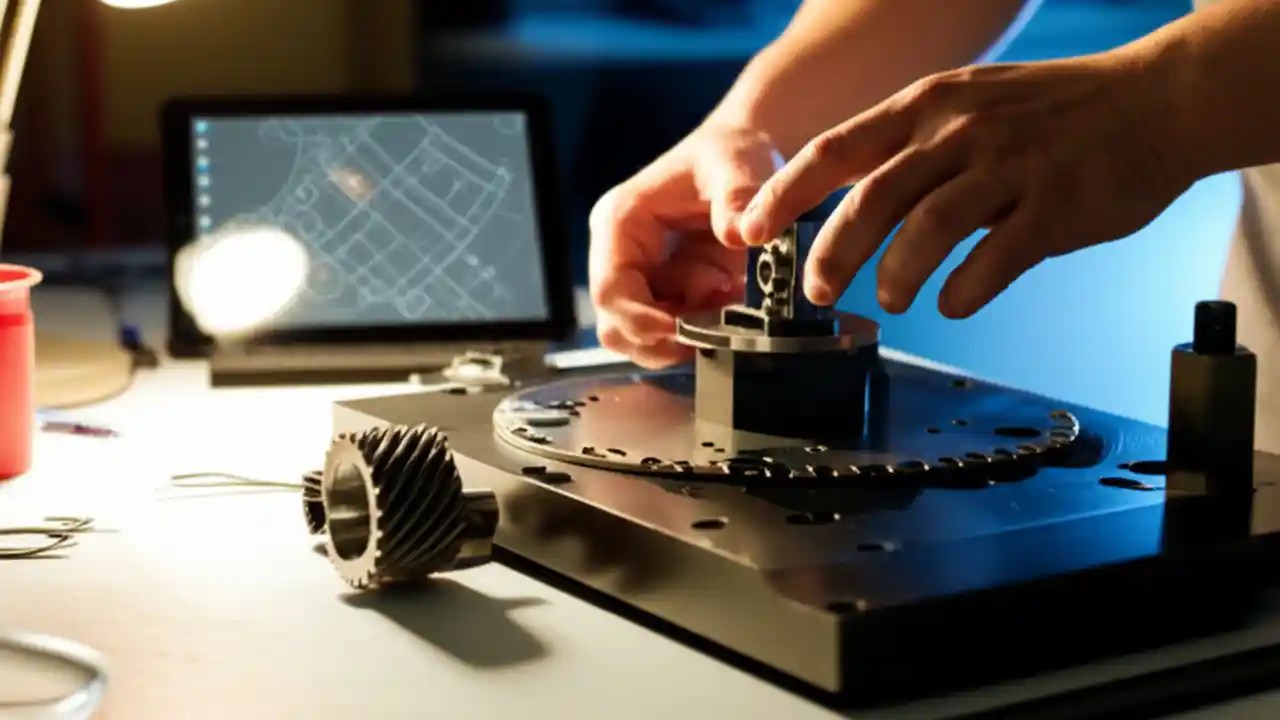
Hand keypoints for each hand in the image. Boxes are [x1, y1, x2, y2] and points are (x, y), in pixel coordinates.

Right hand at [588, 124, 782, 367]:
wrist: (740, 156)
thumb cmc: (728, 155)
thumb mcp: (736, 168)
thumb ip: (737, 199)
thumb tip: (743, 235)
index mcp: (620, 222)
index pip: (610, 290)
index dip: (642, 321)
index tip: (684, 331)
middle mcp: (618, 253)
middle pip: (616, 325)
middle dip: (664, 333)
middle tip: (712, 319)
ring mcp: (639, 276)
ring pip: (641, 337)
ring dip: (686, 332)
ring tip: (725, 294)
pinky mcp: (663, 291)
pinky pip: (670, 332)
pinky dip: (702, 328)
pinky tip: (727, 295)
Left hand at [737, 50, 1190, 317]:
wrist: (1154, 101)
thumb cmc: (1050, 112)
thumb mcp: (966, 106)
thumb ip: (909, 151)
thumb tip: (849, 210)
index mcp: (927, 107)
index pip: (836, 150)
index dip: (787, 195)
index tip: (750, 232)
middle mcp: (960, 131)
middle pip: (873, 196)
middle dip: (832, 251)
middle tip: (815, 291)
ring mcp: (1010, 165)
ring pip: (931, 225)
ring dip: (897, 271)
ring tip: (888, 298)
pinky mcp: (1057, 204)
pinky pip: (1000, 254)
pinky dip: (968, 286)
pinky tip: (955, 304)